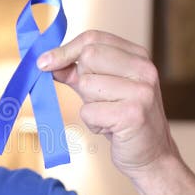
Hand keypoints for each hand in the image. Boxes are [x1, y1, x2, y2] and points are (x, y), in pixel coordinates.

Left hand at [37, 30, 178, 177]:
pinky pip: (89, 111)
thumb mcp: (99, 89)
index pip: (93, 38)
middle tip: (98, 99)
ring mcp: (141, 91)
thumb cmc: (122, 120)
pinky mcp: (133, 114)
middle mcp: (144, 69)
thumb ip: (76, 73)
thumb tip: (46, 62)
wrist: (152, 155)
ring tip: (108, 116)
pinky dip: (93, 123)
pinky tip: (111, 128)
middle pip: (88, 57)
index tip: (43, 63)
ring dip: (89, 106)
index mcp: (137, 56)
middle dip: (82, 81)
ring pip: (87, 85)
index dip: (65, 50)